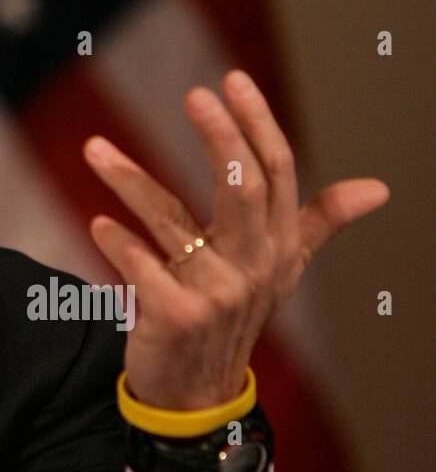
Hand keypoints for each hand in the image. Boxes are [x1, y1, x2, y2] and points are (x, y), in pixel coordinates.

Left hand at [81, 69, 388, 409]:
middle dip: (222, 138)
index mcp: (278, 247)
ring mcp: (216, 294)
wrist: (196, 391)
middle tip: (196, 94)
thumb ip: (318, 221)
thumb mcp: (281, 268)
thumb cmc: (234, 315)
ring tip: (94, 149)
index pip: (277, 174)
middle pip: (243, 189)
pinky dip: (118, 242)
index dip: (257, 124)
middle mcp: (254, 267)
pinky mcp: (175, 316)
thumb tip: (378, 188)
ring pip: (172, 222)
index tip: (231, 80)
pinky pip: (141, 265)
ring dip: (130, 180)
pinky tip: (99, 224)